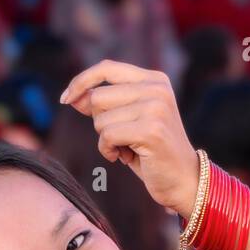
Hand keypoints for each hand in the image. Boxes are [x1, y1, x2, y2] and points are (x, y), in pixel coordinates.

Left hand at [59, 59, 199, 219]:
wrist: (183, 180)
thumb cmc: (152, 152)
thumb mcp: (128, 122)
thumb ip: (105, 106)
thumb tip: (72, 97)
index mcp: (154, 80)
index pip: (106, 68)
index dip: (81, 81)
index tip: (66, 98)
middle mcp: (156, 88)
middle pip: (98, 97)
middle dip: (99, 122)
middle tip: (119, 138)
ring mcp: (155, 108)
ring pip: (100, 119)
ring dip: (105, 140)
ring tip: (126, 149)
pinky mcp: (151, 130)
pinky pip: (107, 136)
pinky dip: (108, 151)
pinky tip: (123, 158)